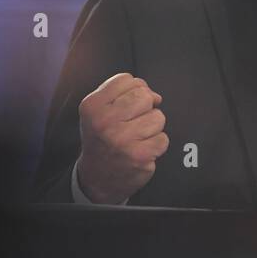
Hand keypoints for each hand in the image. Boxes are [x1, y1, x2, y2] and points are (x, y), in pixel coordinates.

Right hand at [76, 73, 167, 202]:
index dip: (134, 90)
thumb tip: (154, 94)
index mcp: (93, 106)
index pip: (127, 80)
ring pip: (158, 117)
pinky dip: (156, 144)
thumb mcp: (97, 111)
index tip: (128, 104)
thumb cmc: (101, 140)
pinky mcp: (140, 155)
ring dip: (152, 127)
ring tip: (137, 136)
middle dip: (145, 107)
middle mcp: (105, 122)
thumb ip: (121, 93)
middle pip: (144, 96)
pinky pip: (163, 138)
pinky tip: (142, 148)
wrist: (96, 178)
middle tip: (134, 122)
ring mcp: (123, 139)